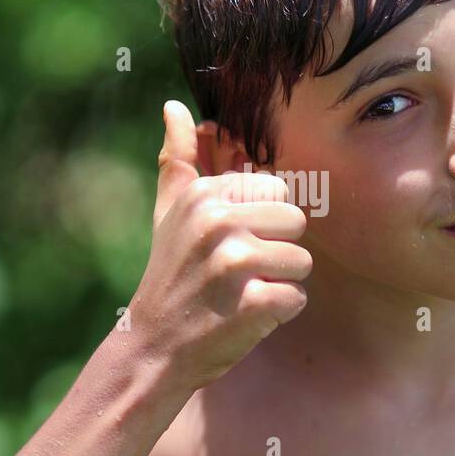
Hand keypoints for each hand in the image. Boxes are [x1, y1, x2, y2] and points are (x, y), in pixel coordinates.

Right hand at [126, 100, 311, 390]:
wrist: (153, 348)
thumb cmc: (170, 275)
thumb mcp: (169, 213)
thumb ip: (179, 159)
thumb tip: (174, 106)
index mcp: (203, 195)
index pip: (276, 190)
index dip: (261, 221)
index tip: (228, 244)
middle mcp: (217, 222)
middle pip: (295, 222)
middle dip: (276, 251)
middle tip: (238, 273)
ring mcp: (234, 264)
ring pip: (302, 261)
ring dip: (279, 283)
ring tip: (241, 294)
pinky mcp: (251, 305)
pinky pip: (296, 299)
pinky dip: (278, 315)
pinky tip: (246, 318)